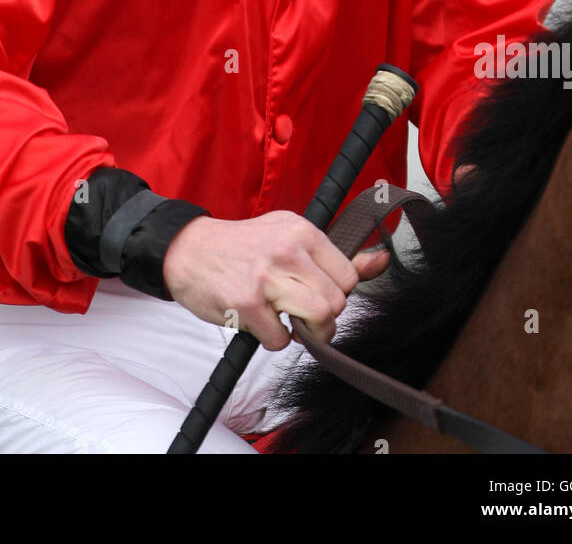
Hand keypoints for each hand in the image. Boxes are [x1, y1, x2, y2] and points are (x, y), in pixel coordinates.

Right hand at [162, 211, 389, 350]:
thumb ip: (335, 255)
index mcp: (302, 231)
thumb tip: (382, 261)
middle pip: (337, 302)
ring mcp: (267, 277)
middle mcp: (288, 250)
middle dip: (324, 320)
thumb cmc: (243, 247)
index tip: (317, 294)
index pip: (349, 277)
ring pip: (320, 319)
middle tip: (303, 316)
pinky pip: (281, 340)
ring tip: (288, 322)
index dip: (337, 294)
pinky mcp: (247, 304)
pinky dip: (274, 340)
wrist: (188, 251)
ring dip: (307, 333)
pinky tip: (260, 322)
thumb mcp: (288, 237)